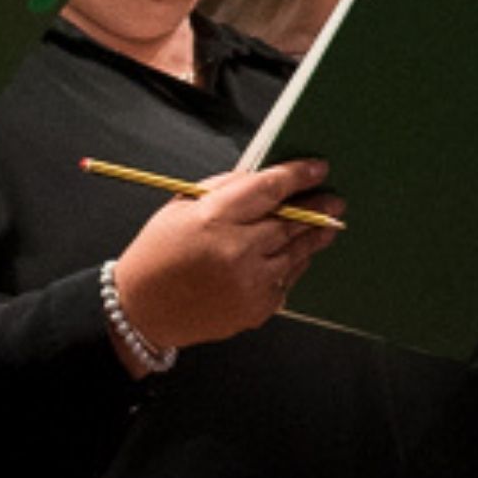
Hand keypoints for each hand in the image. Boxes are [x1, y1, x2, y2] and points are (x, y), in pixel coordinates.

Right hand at [108, 157, 339, 358]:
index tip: (318, 168)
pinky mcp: (258, 308)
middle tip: (334, 200)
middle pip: (291, 222)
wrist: (143, 309)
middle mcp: (236, 250)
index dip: (297, 176)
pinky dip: (292, 265)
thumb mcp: (179, 208)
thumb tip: (261, 178)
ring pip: (296, 253)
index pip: (268, 189)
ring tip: (327, 226)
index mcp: (212, 218)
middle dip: (316, 208)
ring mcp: (251, 282)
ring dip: (314, 237)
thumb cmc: (157, 254)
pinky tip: (295, 256)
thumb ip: (221, 190)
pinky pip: (286, 281)